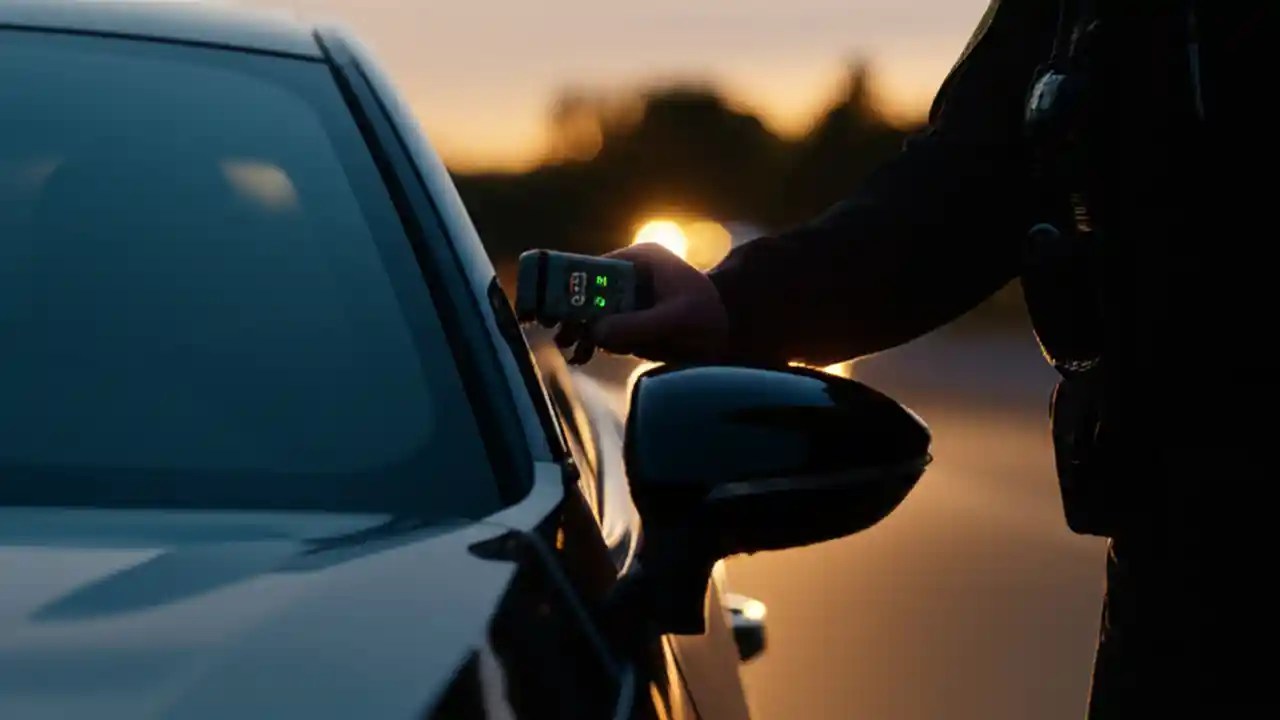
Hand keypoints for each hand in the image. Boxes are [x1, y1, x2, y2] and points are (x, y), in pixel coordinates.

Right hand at [556, 243, 729, 362]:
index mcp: (642, 259)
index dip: (570, 286)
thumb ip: (638, 325)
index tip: (553, 307)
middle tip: (558, 333)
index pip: (595, 268)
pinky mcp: (631, 319)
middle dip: (572, 313)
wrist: (730, 336)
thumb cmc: (709, 318)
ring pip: (592, 312)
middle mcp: (630, 274)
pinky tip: (584, 356)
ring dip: (579, 331)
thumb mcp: (676, 321)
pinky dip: (592, 342)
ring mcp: (629, 297)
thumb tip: (596, 332)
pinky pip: (603, 328)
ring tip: (574, 352)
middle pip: (588, 290)